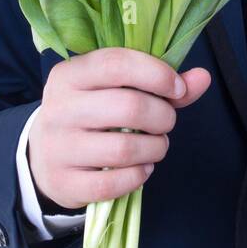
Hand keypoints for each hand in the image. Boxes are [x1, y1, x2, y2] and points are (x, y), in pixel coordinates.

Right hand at [27, 47, 211, 208]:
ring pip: (124, 149)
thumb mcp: (114, 90)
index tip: (178, 88)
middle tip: (166, 122)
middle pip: (129, 107)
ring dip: (155, 148)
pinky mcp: (64, 182)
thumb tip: (202, 78)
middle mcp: (59, 108)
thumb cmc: (91, 114)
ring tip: (157, 145)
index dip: (157, 75)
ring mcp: (58, 147)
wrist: (44, 155)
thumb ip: (160, 82)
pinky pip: (113, 183)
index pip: (117, 64)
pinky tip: (142, 168)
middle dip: (163, 116)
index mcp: (70, 74)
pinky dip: (138, 176)